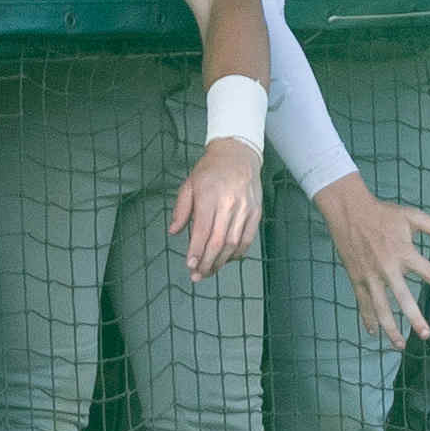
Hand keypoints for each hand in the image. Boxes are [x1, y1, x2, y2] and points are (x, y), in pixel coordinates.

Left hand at [171, 133, 263, 277]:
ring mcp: (245, 210)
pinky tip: (227, 260)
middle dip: (207, 263)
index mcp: (209, 197)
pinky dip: (238, 254)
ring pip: (234, 244)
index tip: (190, 265)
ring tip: (210, 271)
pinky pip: (248, 240)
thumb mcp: (189, 185)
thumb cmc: (210, 170)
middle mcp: (229, 205)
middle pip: (218, 242)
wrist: (238, 155)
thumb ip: (181, 209)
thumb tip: (173, 231)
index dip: (196, 251)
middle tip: (198, 276)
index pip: (202, 231)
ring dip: (221, 262)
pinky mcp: (256, 213)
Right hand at [313, 171, 429, 342]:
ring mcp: (371, 276)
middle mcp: (388, 268)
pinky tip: (374, 333)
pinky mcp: (357, 278)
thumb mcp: (412, 216)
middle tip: (426, 335)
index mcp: (405, 253)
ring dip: (390, 328)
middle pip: (404, 298)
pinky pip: (363, 304)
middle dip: (415, 318)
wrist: (349, 211)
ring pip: (381, 308)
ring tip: (400, 345)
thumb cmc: (383, 213)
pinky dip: (368, 319)